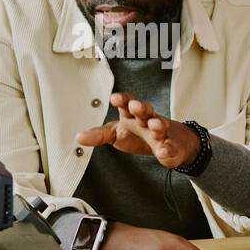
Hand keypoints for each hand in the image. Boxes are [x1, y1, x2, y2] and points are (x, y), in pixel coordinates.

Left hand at [74, 92, 199, 169]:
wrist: (171, 143)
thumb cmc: (138, 135)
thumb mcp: (116, 133)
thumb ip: (99, 135)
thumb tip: (78, 137)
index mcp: (132, 116)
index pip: (126, 105)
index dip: (122, 100)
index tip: (115, 98)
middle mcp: (147, 121)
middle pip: (145, 111)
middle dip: (140, 107)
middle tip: (135, 106)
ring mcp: (161, 133)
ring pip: (160, 126)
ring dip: (157, 125)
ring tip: (155, 125)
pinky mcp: (171, 148)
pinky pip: (170, 148)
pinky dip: (168, 149)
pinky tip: (164, 151)